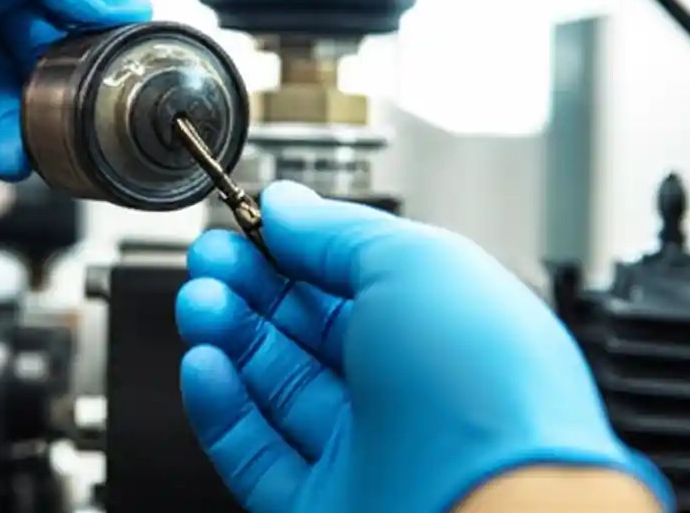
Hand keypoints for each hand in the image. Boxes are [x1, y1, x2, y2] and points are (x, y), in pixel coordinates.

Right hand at [177, 182, 672, 512]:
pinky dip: (221, 408)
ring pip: (278, 388)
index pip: (359, 280)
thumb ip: (343, 232)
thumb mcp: (418, 267)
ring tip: (199, 301)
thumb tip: (289, 207)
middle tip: (211, 259)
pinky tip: (203, 365)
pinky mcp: (322, 508)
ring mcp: (367, 454)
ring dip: (230, 337)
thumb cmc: (489, 399)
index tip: (251, 221)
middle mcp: (412, 395)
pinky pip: (255, 453)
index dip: (300, 247)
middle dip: (252, 286)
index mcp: (451, 330)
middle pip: (310, 333)